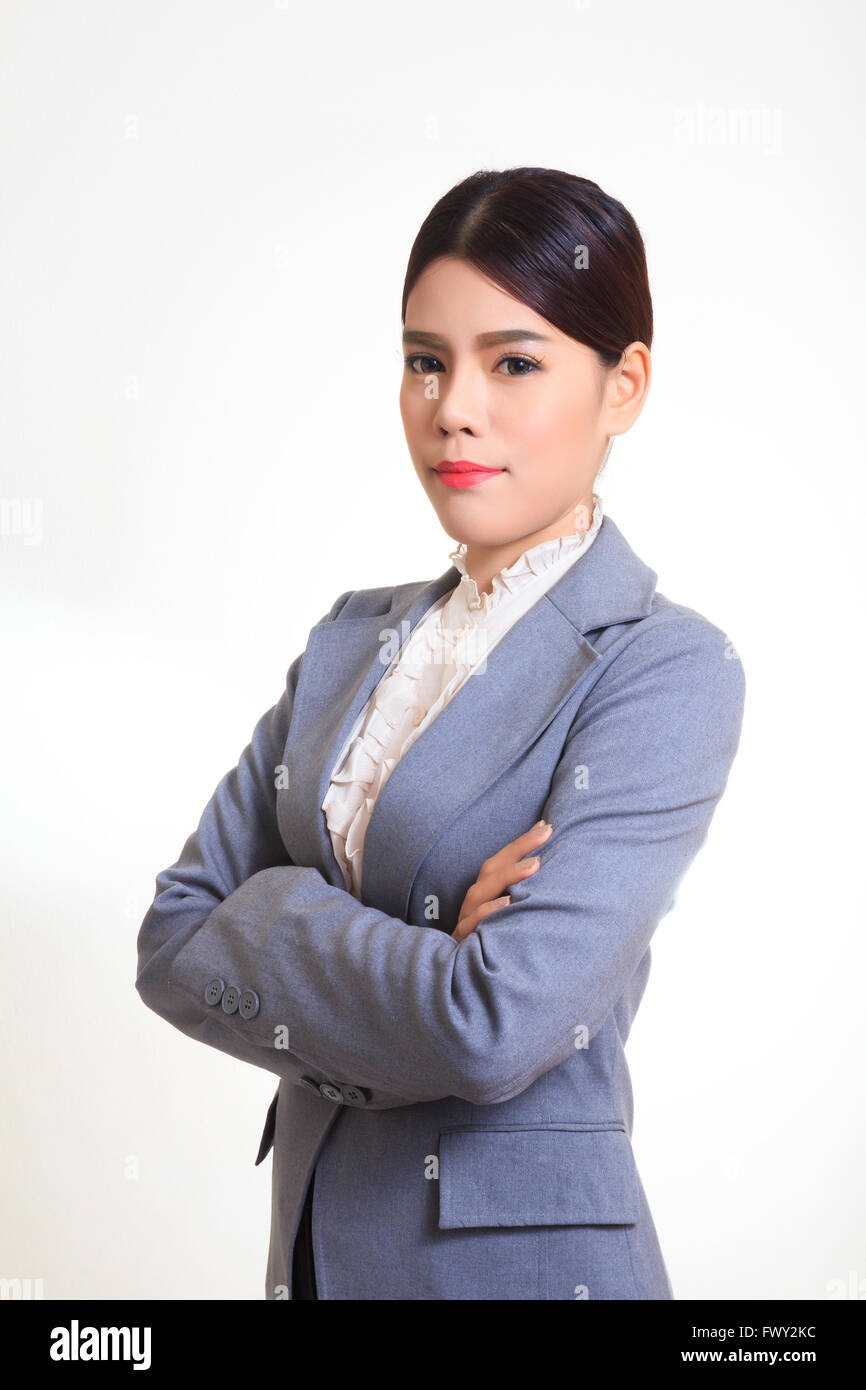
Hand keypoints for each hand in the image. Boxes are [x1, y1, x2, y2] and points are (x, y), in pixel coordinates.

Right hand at [451, 820, 552, 941]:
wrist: (464, 990)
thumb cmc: (495, 952)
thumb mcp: (511, 925)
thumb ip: (525, 903)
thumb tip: (555, 882)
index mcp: (485, 897)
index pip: (501, 863)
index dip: (522, 843)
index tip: (547, 826)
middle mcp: (473, 906)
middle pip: (490, 870)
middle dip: (517, 849)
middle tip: (546, 833)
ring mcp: (465, 924)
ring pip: (479, 893)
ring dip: (507, 877)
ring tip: (535, 866)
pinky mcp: (462, 944)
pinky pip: (472, 925)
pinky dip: (489, 912)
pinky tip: (508, 905)